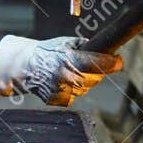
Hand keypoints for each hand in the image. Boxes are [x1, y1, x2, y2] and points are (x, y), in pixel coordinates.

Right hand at [0, 35, 124, 104]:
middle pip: (96, 78)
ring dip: (86, 81)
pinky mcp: (57, 100)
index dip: (113, 63)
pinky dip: (74, 89)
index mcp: (70, 60)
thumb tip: (106, 46)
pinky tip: (64, 81)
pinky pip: (74, 96)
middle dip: (99, 71)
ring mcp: (62, 91)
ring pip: (86, 89)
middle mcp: (67, 77)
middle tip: (95, 64)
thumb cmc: (46, 51)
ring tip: (73, 71)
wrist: (24, 67)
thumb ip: (85, 46)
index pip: (100, 64)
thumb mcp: (66, 42)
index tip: (118, 61)